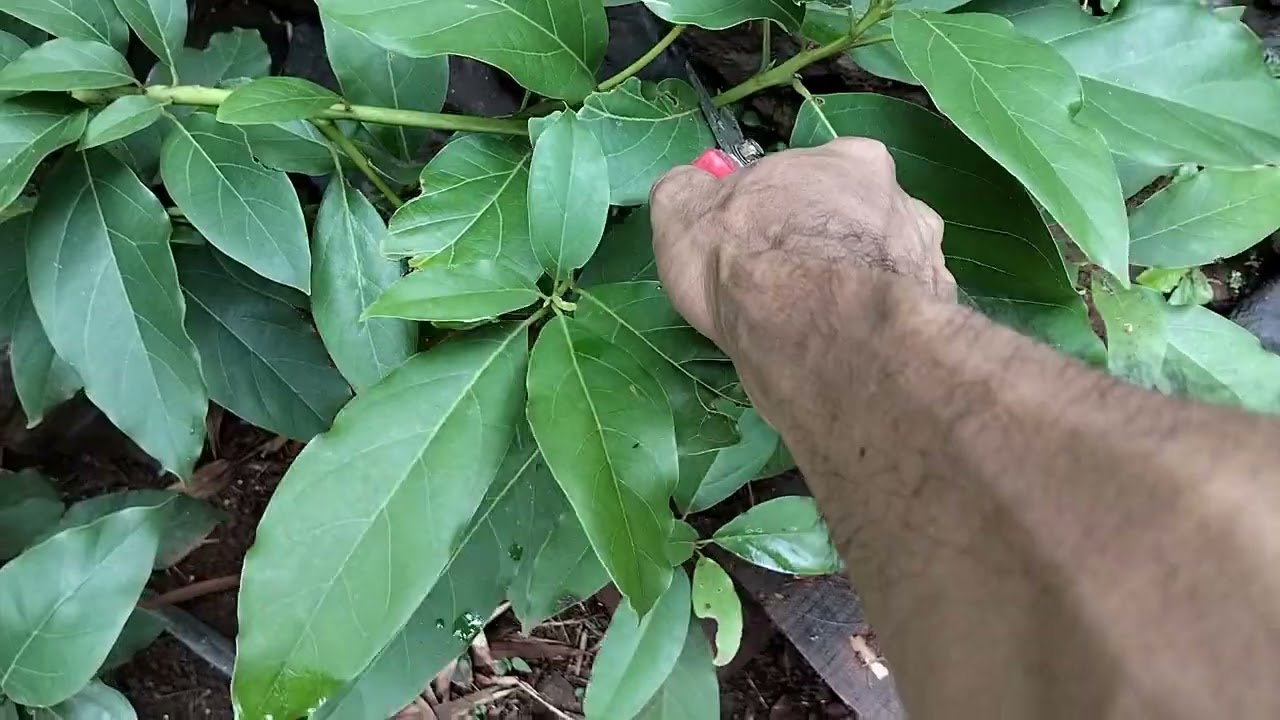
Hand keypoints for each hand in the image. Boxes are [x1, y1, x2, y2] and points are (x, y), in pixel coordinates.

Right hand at [649, 138, 952, 346]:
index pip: (818, 178)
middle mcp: (903, 202)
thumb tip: (690, 187)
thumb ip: (690, 191)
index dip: (784, 212)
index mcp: (852, 161)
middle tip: (794, 291)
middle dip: (833, 251)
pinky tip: (848, 355)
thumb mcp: (684, 209)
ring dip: (860, 293)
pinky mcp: (936, 318)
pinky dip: (877, 334)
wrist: (810, 329)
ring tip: (821, 331)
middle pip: (862, 224)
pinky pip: (900, 322)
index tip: (760, 246)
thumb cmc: (748, 256)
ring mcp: (929, 260)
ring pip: (889, 274)